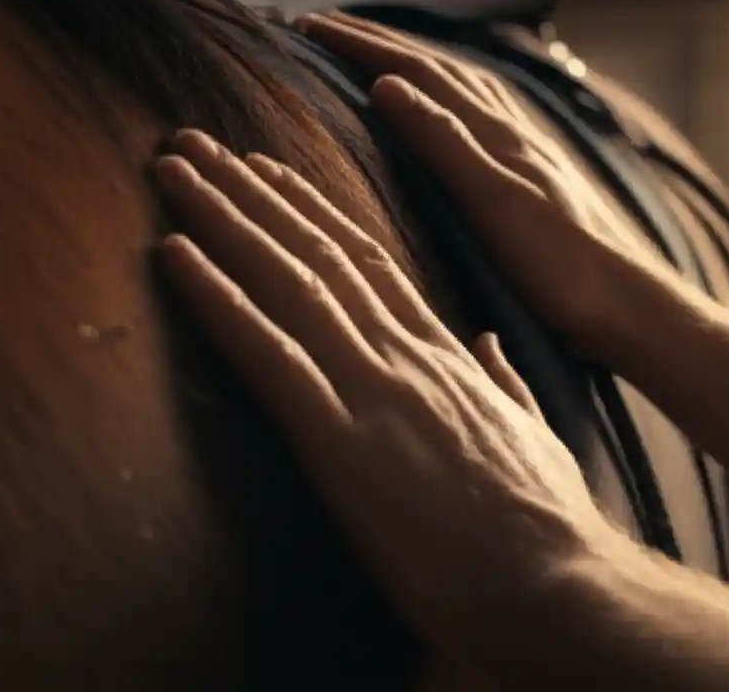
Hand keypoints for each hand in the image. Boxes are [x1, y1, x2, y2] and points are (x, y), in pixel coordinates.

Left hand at [154, 129, 629, 660]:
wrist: (556, 582)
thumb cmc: (545, 524)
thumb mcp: (532, 434)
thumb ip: (502, 380)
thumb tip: (486, 342)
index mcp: (444, 359)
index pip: (373, 266)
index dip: (316, 215)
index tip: (273, 172)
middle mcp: (405, 355)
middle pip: (320, 254)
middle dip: (254, 193)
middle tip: (199, 145)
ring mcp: (374, 389)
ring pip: (288, 282)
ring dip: (223, 219)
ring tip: (174, 169)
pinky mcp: (340, 439)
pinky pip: (266, 352)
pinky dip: (215, 298)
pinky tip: (172, 254)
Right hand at [296, 13, 687, 355]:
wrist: (629, 305)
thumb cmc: (563, 267)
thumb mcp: (496, 204)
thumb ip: (444, 142)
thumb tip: (388, 83)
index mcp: (496, 134)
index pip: (415, 72)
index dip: (359, 46)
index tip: (305, 27)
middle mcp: (512, 130)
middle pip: (436, 68)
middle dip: (376, 41)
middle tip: (321, 24)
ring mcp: (528, 150)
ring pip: (461, 86)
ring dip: (414, 59)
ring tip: (376, 48)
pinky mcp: (538, 175)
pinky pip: (483, 114)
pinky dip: (453, 94)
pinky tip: (454, 105)